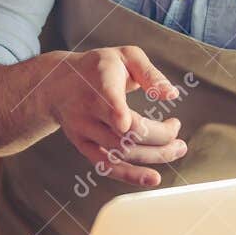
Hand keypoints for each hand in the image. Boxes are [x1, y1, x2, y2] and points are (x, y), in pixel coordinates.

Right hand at [47, 46, 184, 186]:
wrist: (56, 83)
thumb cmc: (98, 67)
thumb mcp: (125, 56)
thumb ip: (150, 73)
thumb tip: (171, 94)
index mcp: (100, 81)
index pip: (106, 99)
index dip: (115, 112)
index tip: (124, 122)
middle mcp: (88, 108)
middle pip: (125, 133)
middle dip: (160, 138)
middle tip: (178, 133)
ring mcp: (83, 130)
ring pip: (120, 152)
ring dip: (154, 155)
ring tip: (177, 149)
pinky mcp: (82, 146)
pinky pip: (106, 166)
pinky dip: (130, 175)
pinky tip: (151, 178)